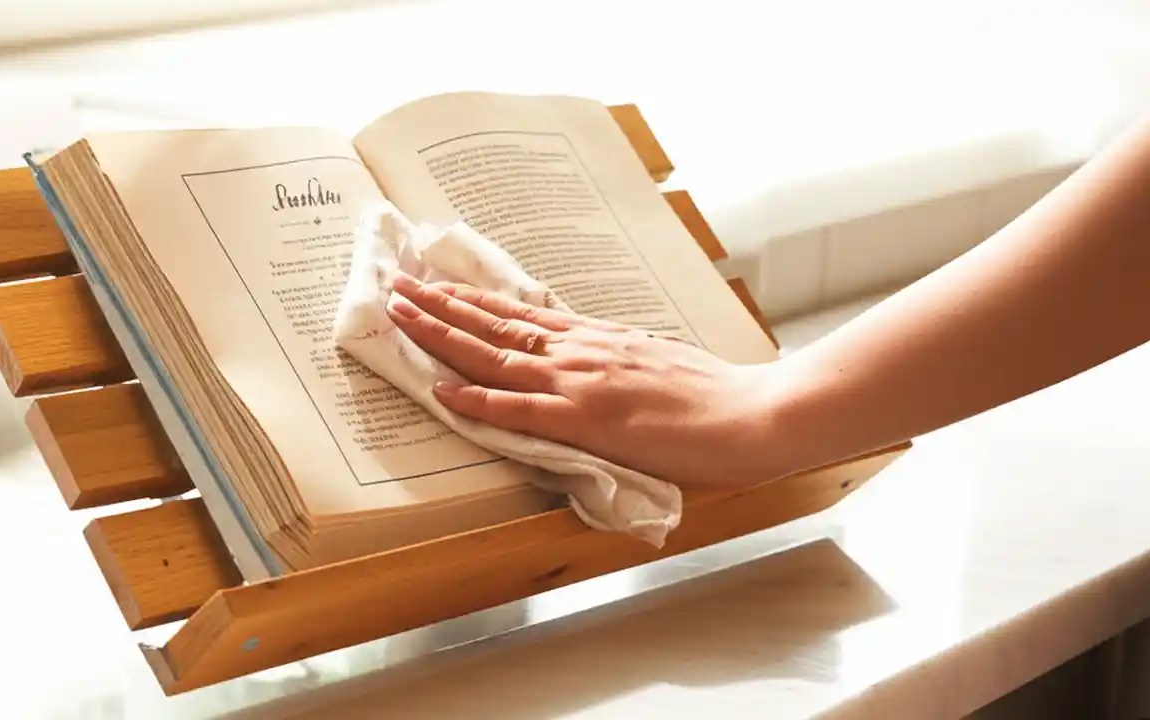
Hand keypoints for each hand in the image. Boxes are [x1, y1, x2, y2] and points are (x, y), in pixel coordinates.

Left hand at [385, 274, 792, 488]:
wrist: (755, 413)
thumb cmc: (716, 396)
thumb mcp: (659, 362)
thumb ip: (620, 359)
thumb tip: (596, 357)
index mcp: (598, 340)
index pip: (522, 316)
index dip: (474, 302)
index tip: (438, 286)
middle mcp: (581, 351)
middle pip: (495, 325)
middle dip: (439, 306)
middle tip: (394, 285)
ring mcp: (581, 383)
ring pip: (494, 356)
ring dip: (441, 336)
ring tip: (399, 316)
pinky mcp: (588, 420)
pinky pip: (519, 410)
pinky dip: (476, 401)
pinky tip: (440, 392)